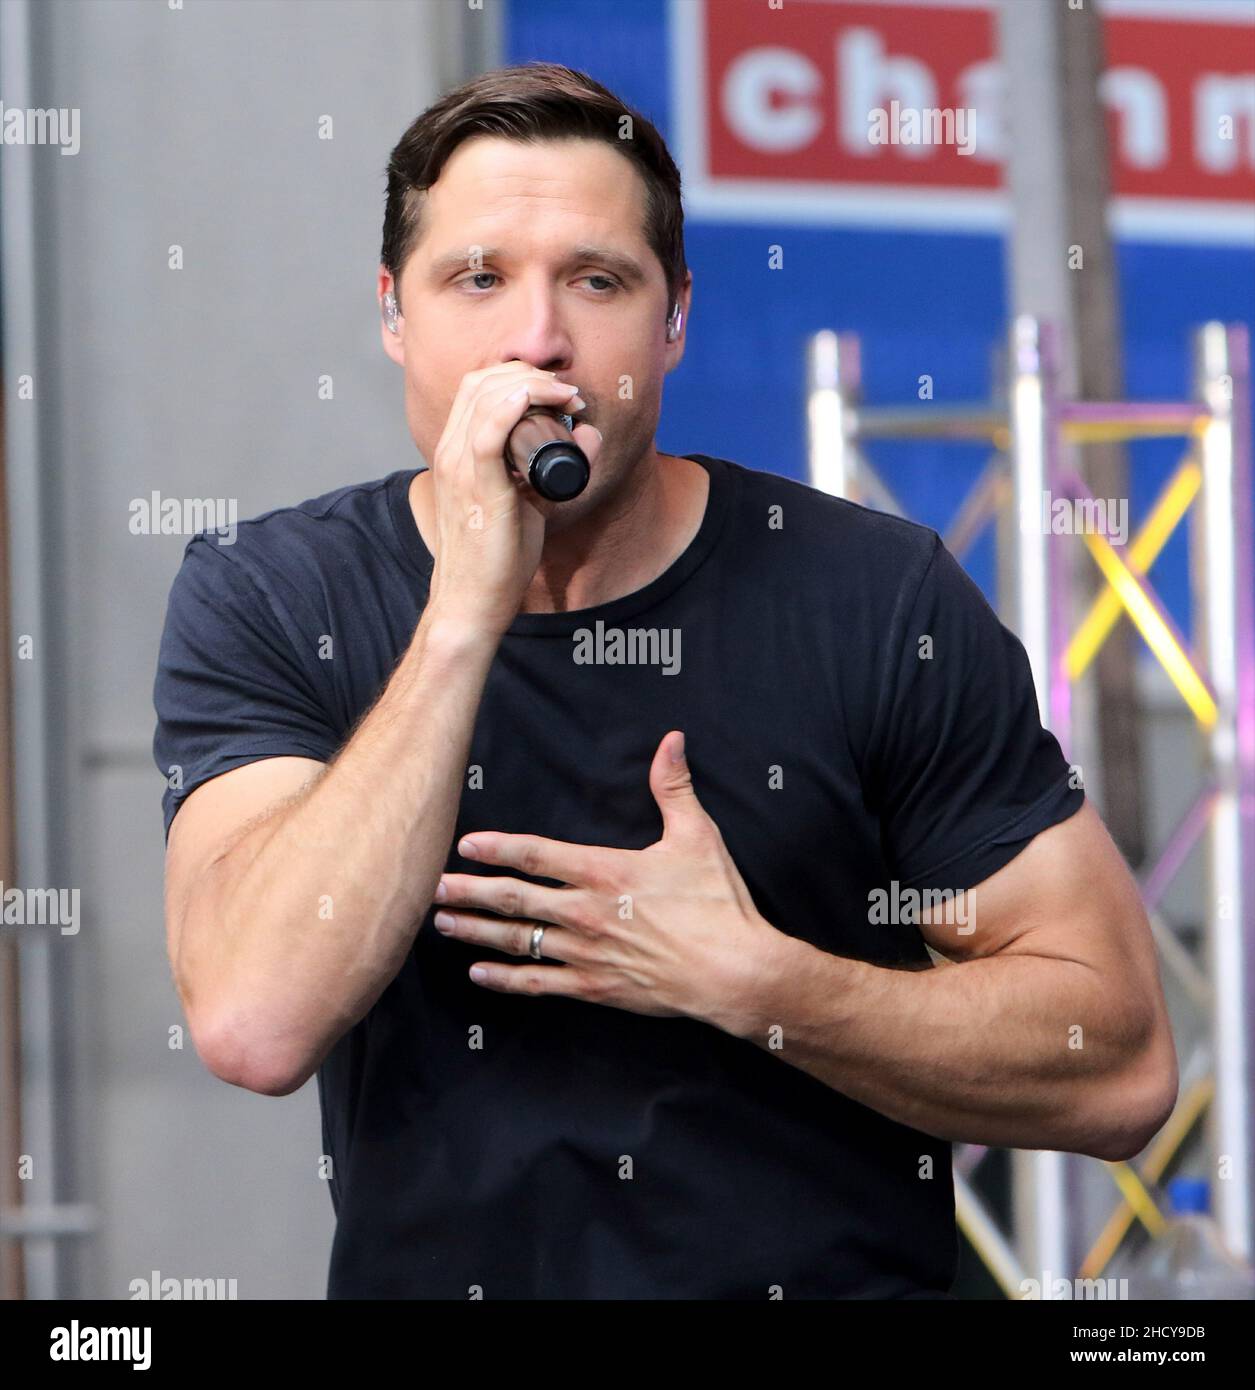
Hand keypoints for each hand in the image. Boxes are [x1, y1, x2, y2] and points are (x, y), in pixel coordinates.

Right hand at [427, 361, 602, 635]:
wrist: (472, 599)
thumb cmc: (495, 556)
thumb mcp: (524, 502)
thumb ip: (547, 469)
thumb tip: (586, 433)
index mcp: (455, 452)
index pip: (478, 388)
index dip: (519, 376)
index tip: (558, 392)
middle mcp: (451, 451)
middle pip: (482, 381)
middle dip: (529, 373)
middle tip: (566, 393)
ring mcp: (459, 466)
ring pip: (485, 396)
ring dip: (532, 385)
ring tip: (565, 397)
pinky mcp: (476, 485)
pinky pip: (489, 430)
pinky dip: (516, 404)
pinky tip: (540, 399)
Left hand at [430, 731, 788, 1036]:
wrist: (733, 972)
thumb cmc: (717, 904)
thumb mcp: (698, 836)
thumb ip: (674, 788)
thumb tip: (671, 741)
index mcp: (605, 872)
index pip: (537, 854)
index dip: (497, 848)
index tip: (465, 843)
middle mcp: (586, 912)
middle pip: (514, 899)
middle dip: (469, 891)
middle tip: (431, 887)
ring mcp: (587, 953)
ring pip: (518, 941)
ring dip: (477, 931)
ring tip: (443, 923)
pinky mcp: (595, 987)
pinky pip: (539, 984)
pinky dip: (505, 980)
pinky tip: (478, 974)